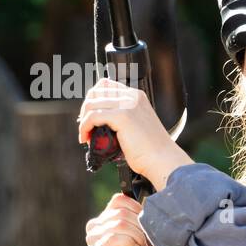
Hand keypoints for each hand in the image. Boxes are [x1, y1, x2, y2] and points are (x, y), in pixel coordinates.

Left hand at [78, 79, 192, 189]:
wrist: (163, 160)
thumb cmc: (151, 150)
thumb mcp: (137, 126)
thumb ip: (122, 117)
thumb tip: (99, 119)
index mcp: (137, 96)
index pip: (106, 85)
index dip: (93, 100)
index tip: (90, 118)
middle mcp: (132, 96)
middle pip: (95, 92)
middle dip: (86, 109)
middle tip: (87, 128)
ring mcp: (128, 105)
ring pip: (91, 104)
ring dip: (83, 121)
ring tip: (87, 136)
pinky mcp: (122, 116)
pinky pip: (92, 117)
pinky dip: (84, 128)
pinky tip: (86, 139)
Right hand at [86, 192, 158, 245]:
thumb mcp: (144, 240)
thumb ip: (146, 225)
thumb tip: (155, 211)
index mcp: (106, 218)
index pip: (120, 200)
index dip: (138, 209)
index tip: (147, 226)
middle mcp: (96, 225)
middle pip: (122, 213)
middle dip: (141, 227)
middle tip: (148, 242)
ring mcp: (93, 237)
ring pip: (119, 224)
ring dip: (138, 237)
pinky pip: (113, 238)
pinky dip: (130, 244)